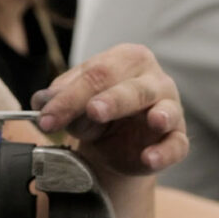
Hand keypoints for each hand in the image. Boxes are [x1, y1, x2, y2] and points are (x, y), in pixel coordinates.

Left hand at [28, 43, 187, 176]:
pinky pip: (177, 144)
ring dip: (158, 115)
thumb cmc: (99, 112)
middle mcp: (152, 78)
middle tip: (91, 112)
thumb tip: (42, 101)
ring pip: (164, 109)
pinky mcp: (176, 137)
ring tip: (153, 120)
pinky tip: (150, 158)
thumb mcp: (76, 103)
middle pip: (130, 87)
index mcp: (125, 59)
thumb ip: (61, 99)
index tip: (47, 117)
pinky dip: (165, 152)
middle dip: (109, 100)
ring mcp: (169, 107)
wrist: (117, 143)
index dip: (70, 96)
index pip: (97, 73)